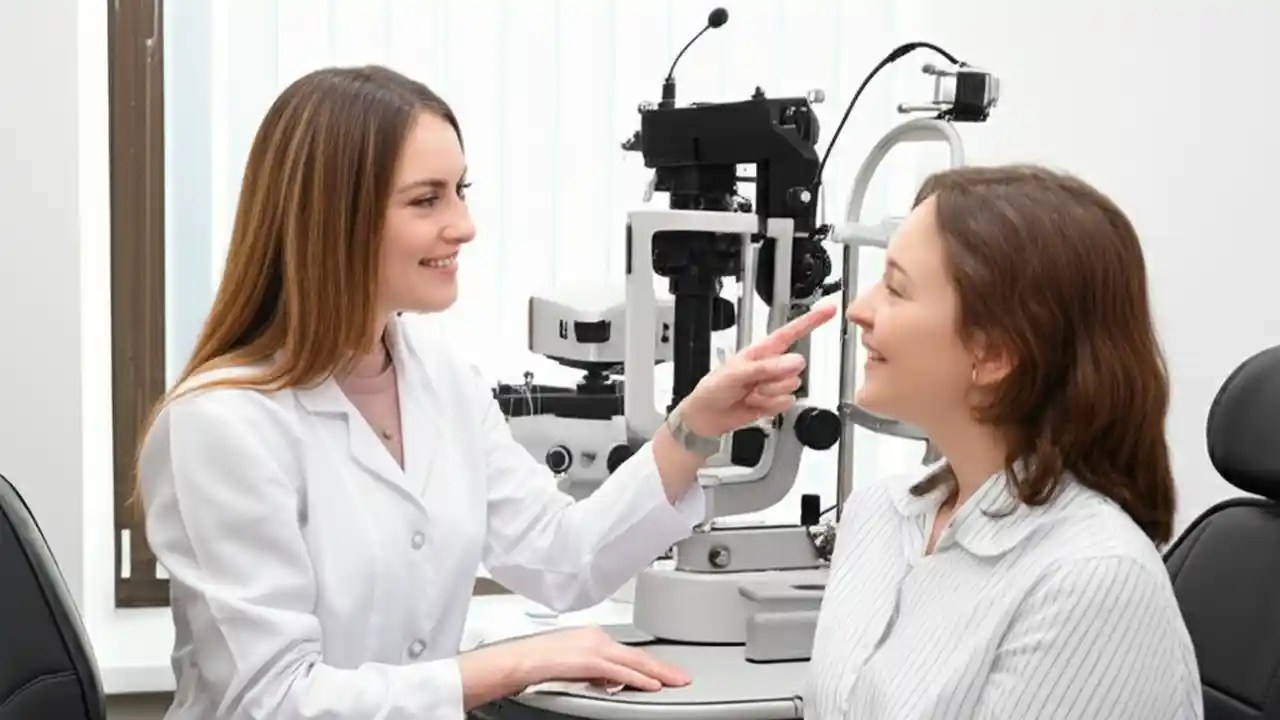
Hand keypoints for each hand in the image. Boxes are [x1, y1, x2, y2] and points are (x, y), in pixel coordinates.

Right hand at [457, 626, 689, 706]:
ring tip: (675, 681)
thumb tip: (606, 681)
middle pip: (637, 654)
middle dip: (662, 666)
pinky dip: (639, 678)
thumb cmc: (536, 661)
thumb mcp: (571, 661)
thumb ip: (593, 668)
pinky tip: (652, 685)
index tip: (663, 670)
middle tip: (681, 676)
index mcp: (593, 636)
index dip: (649, 662)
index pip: (628, 651)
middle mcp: (597, 637)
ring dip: (658, 673)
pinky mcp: (589, 660)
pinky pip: (620, 672)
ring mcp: (594, 648)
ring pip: (634, 661)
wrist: (518, 659)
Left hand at [678, 303, 837, 436]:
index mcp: (762, 350)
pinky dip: (771, 406)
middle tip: (754, 383)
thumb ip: (767, 367)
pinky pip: (787, 403)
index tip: (829, 310)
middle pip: (796, 366)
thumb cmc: (713, 389)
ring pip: (792, 386)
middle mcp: (772, 365)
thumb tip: (795, 361)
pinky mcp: (775, 402)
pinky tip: (755, 404)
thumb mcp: (737, 372)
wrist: (707, 417)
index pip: (791, 332)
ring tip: (750, 393)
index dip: (811, 321)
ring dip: (770, 394)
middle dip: (776, 378)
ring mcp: (774, 384)